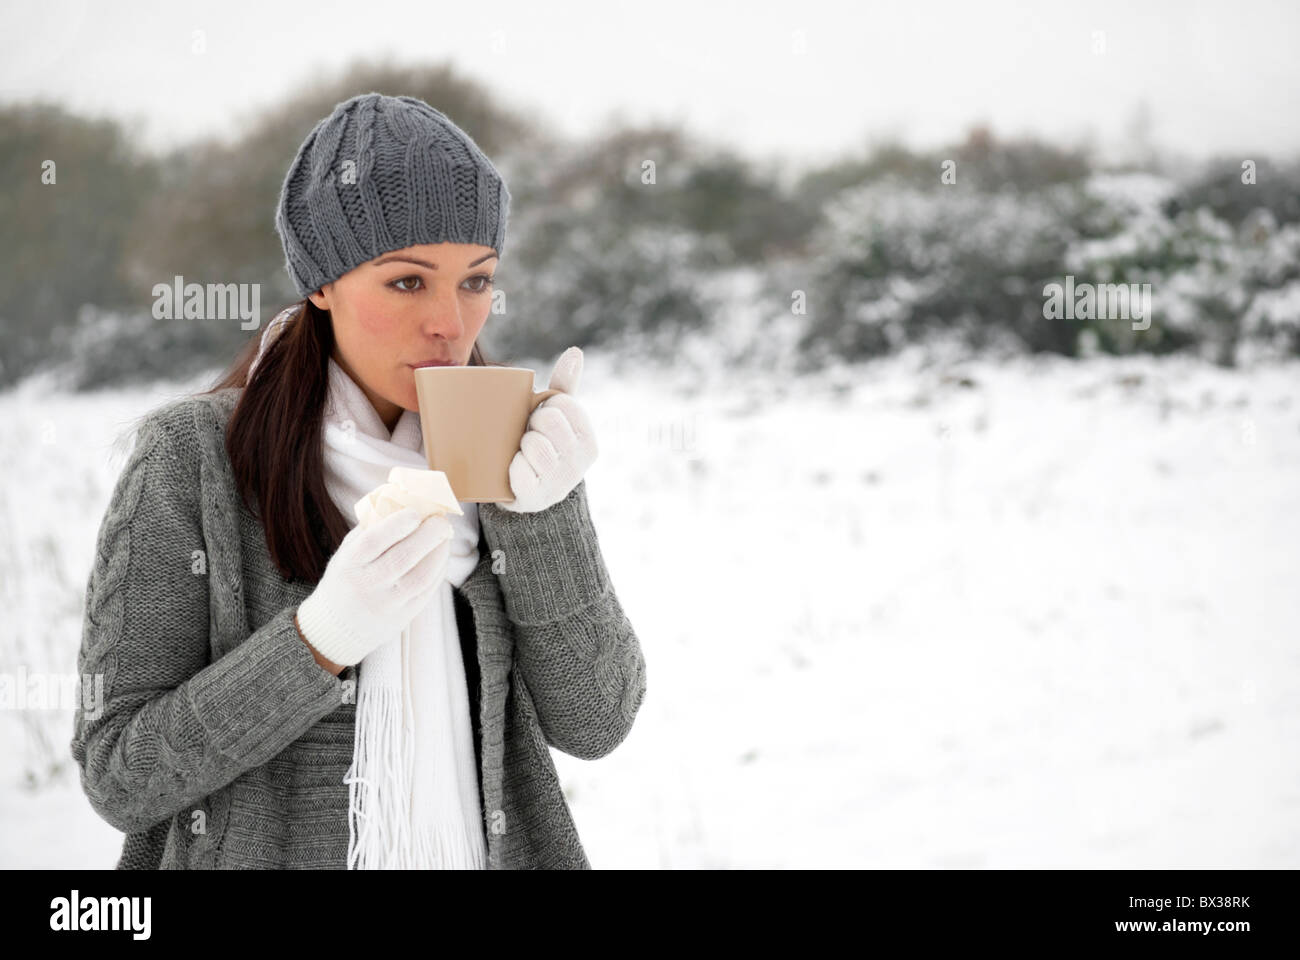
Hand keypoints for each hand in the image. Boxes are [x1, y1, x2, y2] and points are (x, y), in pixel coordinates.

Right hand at [295, 506, 453, 666]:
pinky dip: (439, 569)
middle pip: (402, 558)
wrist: (338, 627)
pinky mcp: (404, 616)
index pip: (373, 542)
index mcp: (349, 564)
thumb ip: (371, 528)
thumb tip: (403, 500)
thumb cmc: (348, 577)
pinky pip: (428, 591)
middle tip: (441, 520)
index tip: (415, 512)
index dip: (397, 525)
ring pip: (421, 577)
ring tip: (445, 536)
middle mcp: (366, 585)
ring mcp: (386, 603)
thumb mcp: (348, 552)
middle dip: (428, 535)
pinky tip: (442, 555)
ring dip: (439, 552)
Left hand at [499, 346, 597, 512]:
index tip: (542, 418)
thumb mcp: (555, 417)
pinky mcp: (536, 499)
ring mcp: (560, 483)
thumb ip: (565, 386)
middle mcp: (580, 464)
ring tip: (521, 453)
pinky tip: (514, 471)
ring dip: (520, 445)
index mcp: (588, 441)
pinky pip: (520, 473)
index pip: (564, 403)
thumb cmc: (542, 445)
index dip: (546, 405)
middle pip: (549, 420)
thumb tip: (575, 352)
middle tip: (528, 434)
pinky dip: (512, 469)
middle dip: (532, 422)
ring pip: (534, 445)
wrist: (525, 493)